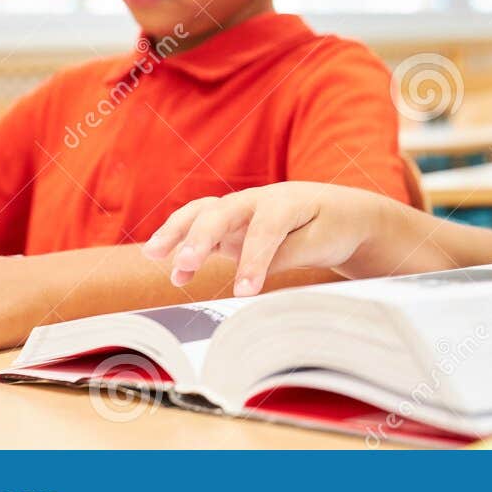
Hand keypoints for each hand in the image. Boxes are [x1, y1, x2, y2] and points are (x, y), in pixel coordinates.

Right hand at [143, 182, 400, 295]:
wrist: (339, 212)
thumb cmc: (331, 226)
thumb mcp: (319, 243)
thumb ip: (285, 256)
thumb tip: (250, 278)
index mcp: (287, 200)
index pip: (265, 229)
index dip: (253, 260)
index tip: (244, 292)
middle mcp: (259, 199)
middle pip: (224, 212)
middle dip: (202, 238)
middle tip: (185, 264)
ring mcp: (241, 209)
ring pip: (204, 213)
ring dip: (177, 232)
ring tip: (153, 254)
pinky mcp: (231, 224)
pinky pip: (201, 227)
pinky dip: (183, 244)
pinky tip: (173, 272)